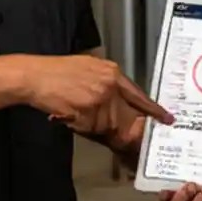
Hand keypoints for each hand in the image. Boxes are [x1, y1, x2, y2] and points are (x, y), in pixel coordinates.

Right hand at [20, 55, 172, 126]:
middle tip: (119, 133)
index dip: (153, 109)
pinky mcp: (86, 112)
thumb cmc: (57, 71)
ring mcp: (99, 100)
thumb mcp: (88, 67)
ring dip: (98, 128)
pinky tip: (72, 116)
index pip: (138, 95)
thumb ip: (107, 81)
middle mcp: (110, 86)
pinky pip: (92, 129)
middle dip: (122, 126)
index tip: (166, 118)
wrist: (35, 76)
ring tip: (81, 116)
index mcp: (112, 73)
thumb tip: (119, 100)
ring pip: (108, 124)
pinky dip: (84, 128)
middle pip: (125, 115)